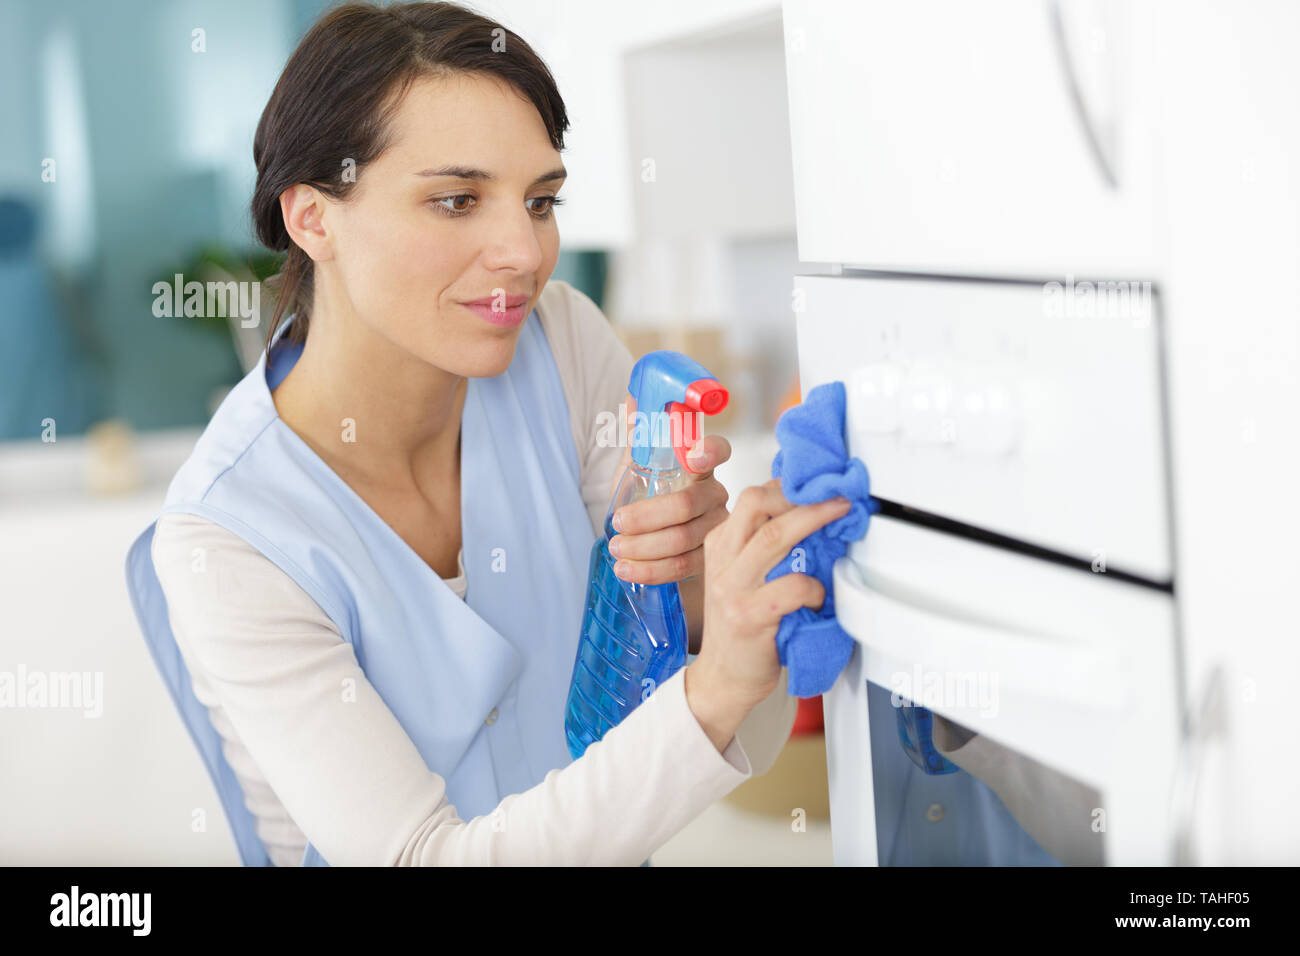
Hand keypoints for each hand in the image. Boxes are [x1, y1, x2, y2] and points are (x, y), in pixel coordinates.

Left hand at [607, 393, 730, 586]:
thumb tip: (632, 396)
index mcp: (700, 465)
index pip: (718, 451)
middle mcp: (715, 495)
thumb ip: (638, 434)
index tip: (693, 454)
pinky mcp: (708, 560)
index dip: (710, 451)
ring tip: (616, 548)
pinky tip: (626, 569)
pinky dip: (650, 570)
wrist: (651, 538)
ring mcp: (716, 529)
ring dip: (643, 546)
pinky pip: (682, 567)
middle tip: (617, 522)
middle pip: (688, 505)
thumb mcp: (638, 466)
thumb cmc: (649, 494)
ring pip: (683, 540)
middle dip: (648, 516)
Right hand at [692, 479, 850, 710]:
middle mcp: (721, 562)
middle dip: (802, 495)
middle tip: (836, 496)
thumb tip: (807, 515)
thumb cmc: (739, 629)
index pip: (750, 499)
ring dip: (815, 521)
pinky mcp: (749, 616)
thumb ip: (761, 549)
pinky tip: (820, 598)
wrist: (721, 679)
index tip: (816, 485)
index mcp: (718, 547)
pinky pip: (792, 587)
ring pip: (774, 537)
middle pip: (758, 506)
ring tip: (840, 518)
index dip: (788, 486)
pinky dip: (815, 587)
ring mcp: (732, 589)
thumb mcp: (739, 579)